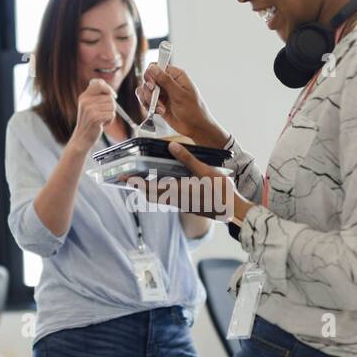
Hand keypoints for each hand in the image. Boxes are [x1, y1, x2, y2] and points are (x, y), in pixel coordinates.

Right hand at [69, 78, 117, 153]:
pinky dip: (110, 121)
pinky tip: (102, 125)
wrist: (82, 138)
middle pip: (109, 97)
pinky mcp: (95, 118)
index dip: (107, 88)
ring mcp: (90, 109)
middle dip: (111, 106)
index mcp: (84, 96)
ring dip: (110, 114)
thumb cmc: (89, 122)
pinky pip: (112, 114)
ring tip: (102, 120)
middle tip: (103, 114)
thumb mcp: (89, 106)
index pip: (98, 83)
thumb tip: (110, 91)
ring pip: (112, 106)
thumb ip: (96, 97)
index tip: (111, 95)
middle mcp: (86, 101)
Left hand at [128, 143, 251, 222]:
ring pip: (159, 197)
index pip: (149, 188)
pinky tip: (166, 181)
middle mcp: (176, 200)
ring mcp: (182, 204)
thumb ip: (187, 159)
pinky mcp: (188, 205)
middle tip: (130, 175)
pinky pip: (168, 198)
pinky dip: (161, 190)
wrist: (234, 211)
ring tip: (144, 176)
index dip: (134, 182)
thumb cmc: (221, 191)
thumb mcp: (206, 171)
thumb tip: (171, 145)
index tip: (122, 177)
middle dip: (139, 186)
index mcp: (177, 191)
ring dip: (150, 189)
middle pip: (150, 195)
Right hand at [137, 63, 226, 148]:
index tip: (152, 85)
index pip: (156, 67)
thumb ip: (165, 80)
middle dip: (149, 90)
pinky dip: (149, 107)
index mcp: (176, 75)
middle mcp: (168, 82)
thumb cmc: (193, 110)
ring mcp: (162, 93)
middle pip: (148, 79)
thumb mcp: (179, 94)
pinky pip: (146, 101)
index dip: (151, 75)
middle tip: (155, 98)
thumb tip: (153, 68)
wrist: (195, 127)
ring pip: (145, 90)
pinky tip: (159, 112)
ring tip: (161, 108)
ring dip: (149, 100)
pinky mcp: (158, 103)